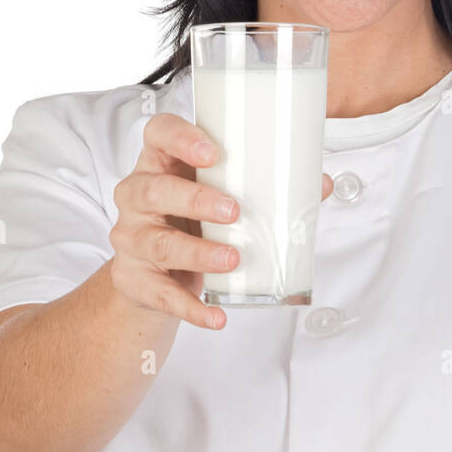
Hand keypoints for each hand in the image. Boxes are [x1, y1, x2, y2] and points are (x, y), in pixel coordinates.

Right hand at [110, 112, 332, 328]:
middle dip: (195, 200)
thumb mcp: (217, 195)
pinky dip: (190, 307)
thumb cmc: (191, 220)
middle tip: (234, 211)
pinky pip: (160, 294)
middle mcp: (137, 196)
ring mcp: (130, 238)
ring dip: (198, 253)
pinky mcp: (132, 278)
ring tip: (233, 259)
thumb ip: (264, 187)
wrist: (153, 275)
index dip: (181, 139)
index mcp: (161, 163)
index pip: (158, 134)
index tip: (213, 153)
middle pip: (154, 190)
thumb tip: (320, 183)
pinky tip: (215, 316)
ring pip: (159, 243)